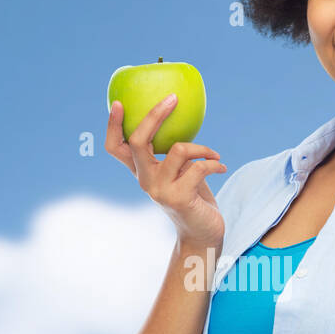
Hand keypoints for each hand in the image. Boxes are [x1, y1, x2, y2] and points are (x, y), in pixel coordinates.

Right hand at [105, 97, 227, 250]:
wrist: (203, 234)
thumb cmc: (194, 198)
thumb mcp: (181, 171)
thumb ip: (175, 153)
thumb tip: (184, 118)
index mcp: (142, 172)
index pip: (116, 148)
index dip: (113, 125)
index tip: (120, 103)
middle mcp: (145, 180)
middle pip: (138, 141)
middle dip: (154, 115)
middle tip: (173, 99)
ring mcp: (160, 190)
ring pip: (177, 150)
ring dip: (201, 148)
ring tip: (214, 154)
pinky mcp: (179, 198)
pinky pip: (199, 167)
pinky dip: (214, 163)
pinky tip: (221, 167)